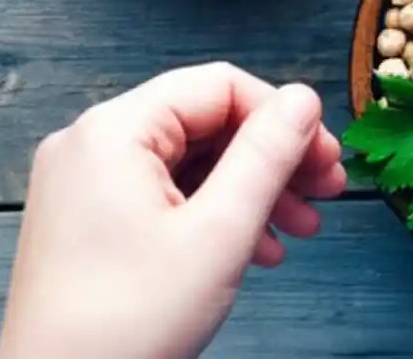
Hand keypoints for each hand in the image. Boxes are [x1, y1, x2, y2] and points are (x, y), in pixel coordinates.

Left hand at [0, 63, 346, 358]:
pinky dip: (214, 215)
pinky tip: (257, 250)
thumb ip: (266, 156)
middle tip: (325, 191)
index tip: (326, 157)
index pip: (218, 86)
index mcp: (112, 132)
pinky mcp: (89, 222)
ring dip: (252, 190)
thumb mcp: (218, 233)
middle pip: (206, 122)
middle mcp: (91, 146)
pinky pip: (165, 196)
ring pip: (190, 162)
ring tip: (300, 228)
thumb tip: (302, 100)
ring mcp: (85, 185)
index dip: (282, 117)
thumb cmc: (124, 327)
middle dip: (273, 158)